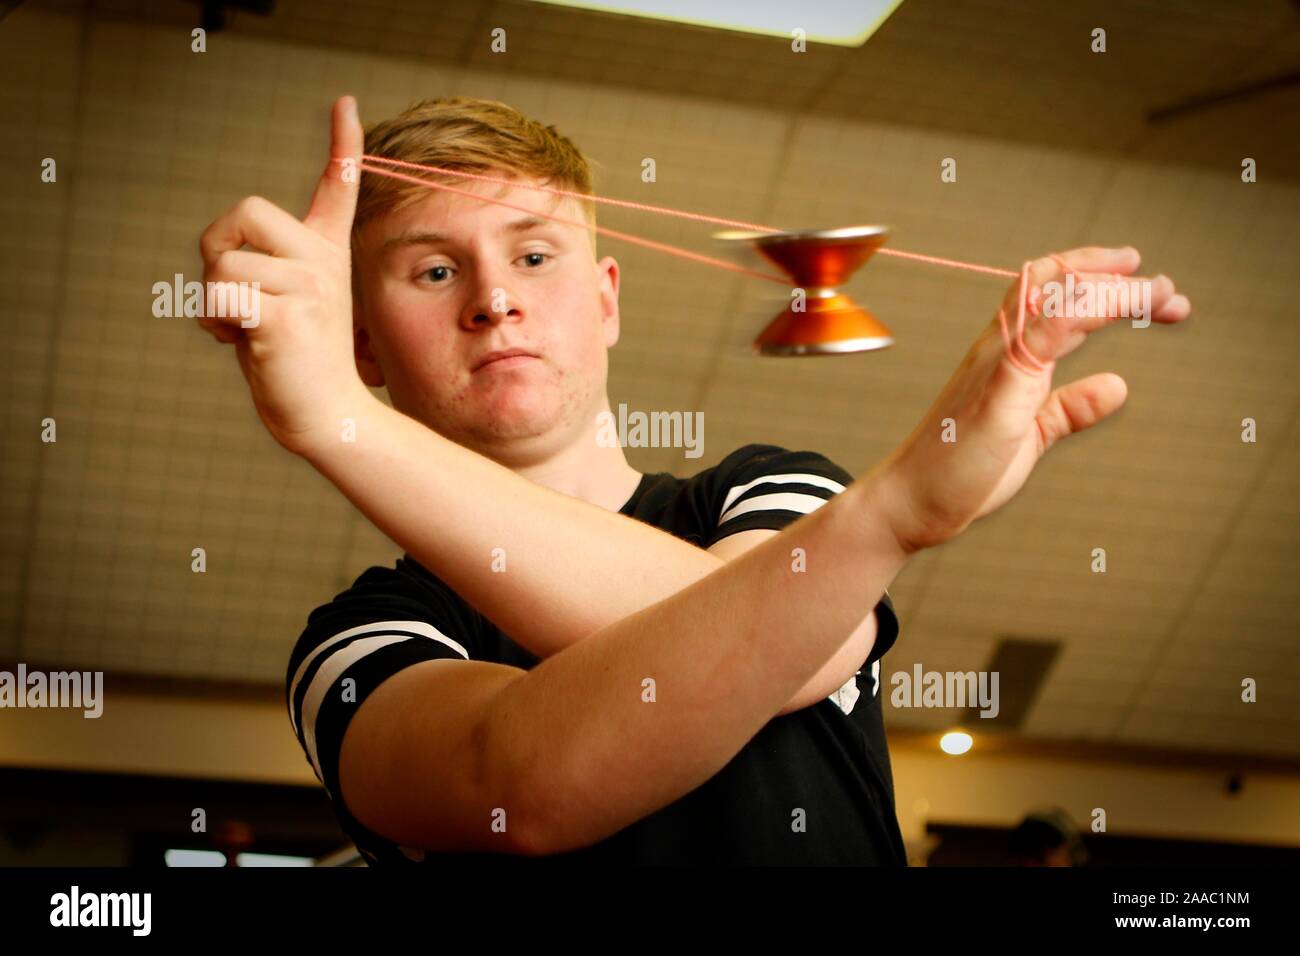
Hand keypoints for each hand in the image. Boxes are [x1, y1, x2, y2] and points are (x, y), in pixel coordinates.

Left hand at [197, 95, 373, 455]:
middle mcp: (322, 262)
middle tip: (231, 290)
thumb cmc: (293, 361)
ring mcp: (310, 288)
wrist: (324, 415)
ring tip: (239, 327)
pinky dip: (215, 321)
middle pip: (245, 211)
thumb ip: (257, 269)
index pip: (337, 186)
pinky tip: (238, 342)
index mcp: (324, 253)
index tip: (345, 103)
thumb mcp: (280, 303)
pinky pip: (223, 294)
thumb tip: (219, 255)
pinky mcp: (290, 316)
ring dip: (212, 299)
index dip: (343, 143)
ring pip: (223, 262)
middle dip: (217, 247)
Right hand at [880, 246, 1190, 552]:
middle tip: (1170, 291)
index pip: (1054, 294)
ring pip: (1054, 297)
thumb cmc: (960, 471)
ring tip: (1160, 294)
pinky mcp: (998, 388)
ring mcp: (997, 363)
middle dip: (1117, 277)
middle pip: (1056, 281)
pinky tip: (1117, 311)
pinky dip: (1082, 312)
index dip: (1103, 280)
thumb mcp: (1031, 435)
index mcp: (1009, 357)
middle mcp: (1001, 347)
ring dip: (1114, 290)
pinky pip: (1040, 334)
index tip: (1151, 288)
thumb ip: (1069, 408)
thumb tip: (1116, 385)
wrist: (911, 503)